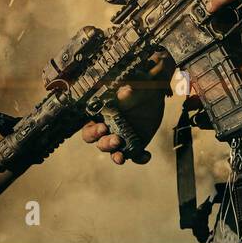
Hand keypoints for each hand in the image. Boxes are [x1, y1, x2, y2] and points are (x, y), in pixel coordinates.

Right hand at [79, 51, 170, 165]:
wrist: (152, 91)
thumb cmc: (134, 85)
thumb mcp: (130, 84)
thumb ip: (126, 89)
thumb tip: (125, 93)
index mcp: (100, 117)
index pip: (89, 130)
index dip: (92, 132)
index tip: (103, 127)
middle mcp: (109, 130)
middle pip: (100, 144)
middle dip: (106, 144)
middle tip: (116, 140)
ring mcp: (122, 138)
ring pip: (114, 153)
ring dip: (116, 156)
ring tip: (121, 157)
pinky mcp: (136, 143)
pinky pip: (135, 156)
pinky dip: (140, 158)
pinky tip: (146, 155)